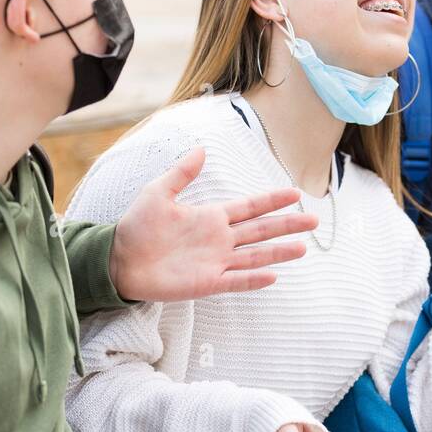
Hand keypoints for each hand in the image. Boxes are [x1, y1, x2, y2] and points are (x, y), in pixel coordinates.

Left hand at [107, 146, 318, 301]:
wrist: (118, 260)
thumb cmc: (136, 227)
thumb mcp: (158, 193)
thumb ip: (181, 174)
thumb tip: (201, 149)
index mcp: (211, 216)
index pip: (250, 207)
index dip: (272, 200)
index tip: (294, 192)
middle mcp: (219, 239)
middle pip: (261, 230)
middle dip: (287, 224)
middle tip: (314, 220)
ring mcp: (216, 262)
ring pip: (255, 255)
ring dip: (279, 251)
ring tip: (303, 247)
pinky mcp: (207, 282)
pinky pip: (236, 281)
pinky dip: (253, 279)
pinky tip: (273, 275)